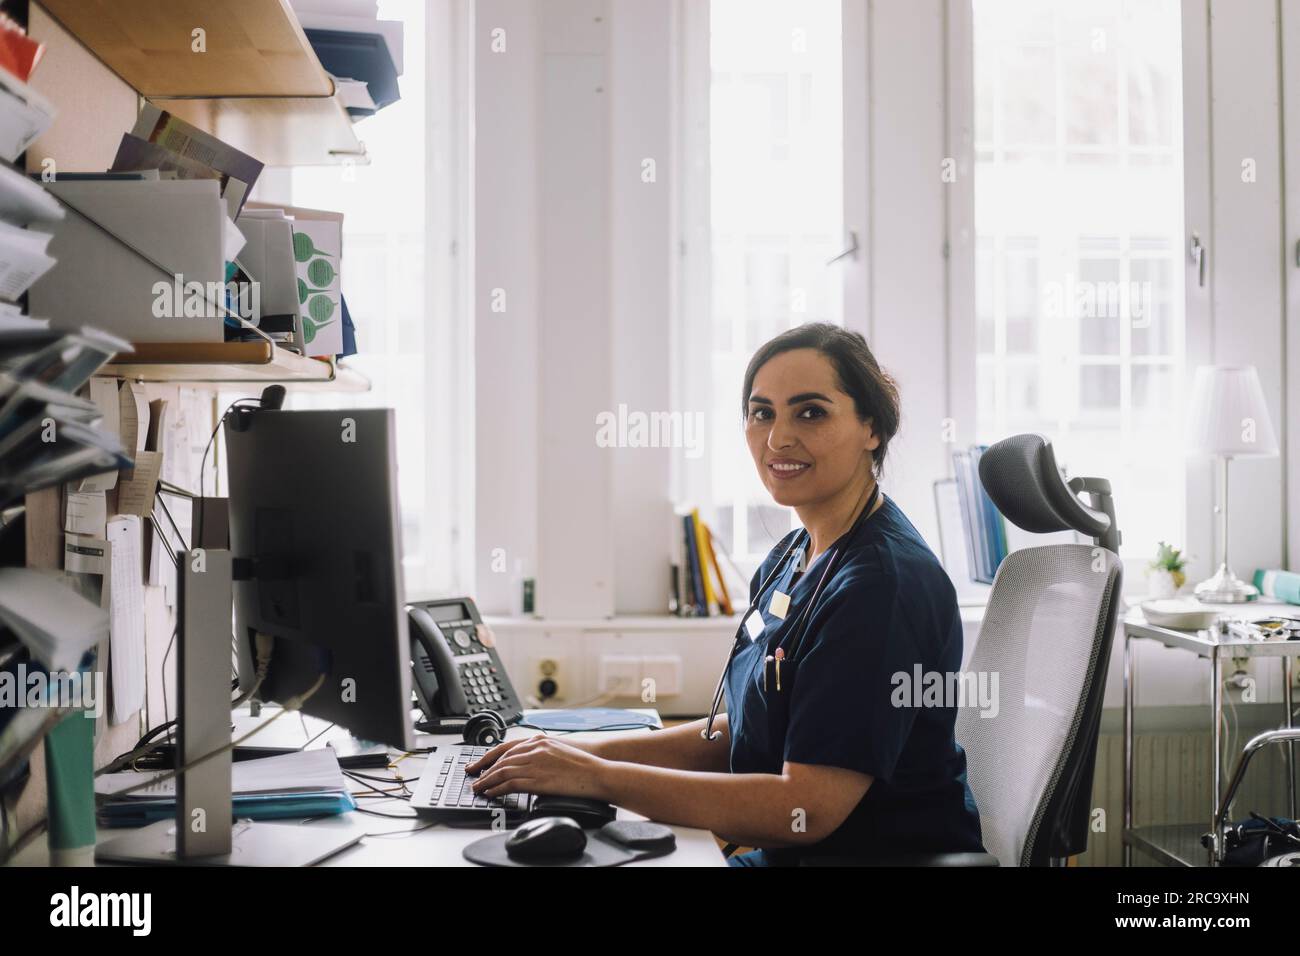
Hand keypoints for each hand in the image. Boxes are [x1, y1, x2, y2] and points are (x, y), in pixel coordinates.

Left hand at [468, 734, 611, 800]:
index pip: (506, 747)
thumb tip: (527, 763)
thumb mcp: (558, 750)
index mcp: (538, 740)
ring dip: (487, 780)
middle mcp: (534, 749)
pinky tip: (491, 793)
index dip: (489, 756)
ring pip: (502, 771)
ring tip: (478, 788)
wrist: (597, 770)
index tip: (479, 763)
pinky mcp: (537, 779)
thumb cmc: (581, 762)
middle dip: (484, 768)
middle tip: (473, 776)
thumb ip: (540, 752)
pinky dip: (497, 789)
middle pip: (501, 759)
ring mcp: (535, 764)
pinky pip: (510, 784)